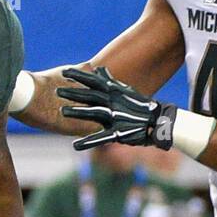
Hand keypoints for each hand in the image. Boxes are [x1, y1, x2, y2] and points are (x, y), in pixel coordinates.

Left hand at [57, 66, 176, 149]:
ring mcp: (116, 118)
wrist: (158, 122)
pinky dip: (87, 143)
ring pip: (94, 113)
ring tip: (62, 112)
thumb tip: (99, 69)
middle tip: (57, 91)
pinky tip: (74, 146)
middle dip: (73, 93)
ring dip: (77, 112)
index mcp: (115, 92)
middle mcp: (114, 103)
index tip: (64, 72)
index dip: (79, 76)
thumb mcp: (126, 90)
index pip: (94, 81)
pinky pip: (100, 138)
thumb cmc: (140, 106)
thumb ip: (110, 81)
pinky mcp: (118, 133)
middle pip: (90, 96)